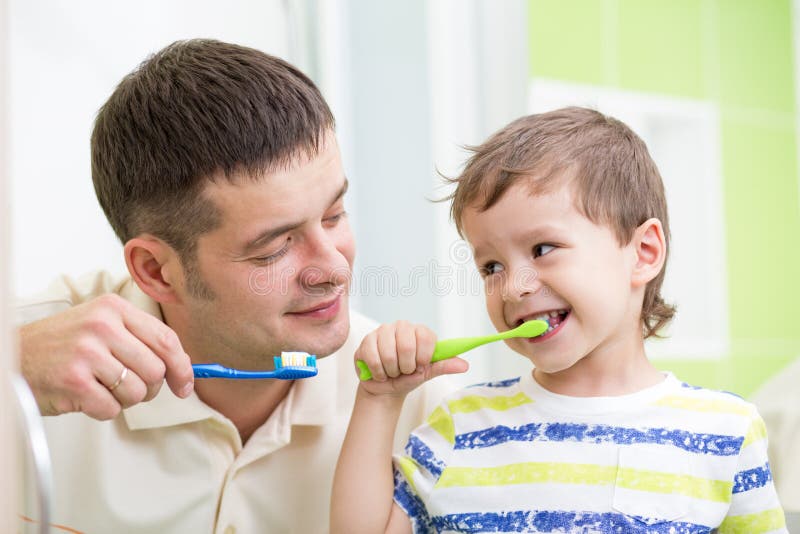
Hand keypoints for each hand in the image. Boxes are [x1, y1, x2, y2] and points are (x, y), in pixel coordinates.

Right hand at [19, 293, 193, 419]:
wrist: (12, 357)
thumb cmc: (61, 345)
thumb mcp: (100, 326)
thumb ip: (139, 339)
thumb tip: (181, 368)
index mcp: (113, 309)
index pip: (166, 339)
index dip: (182, 366)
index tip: (185, 384)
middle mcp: (102, 327)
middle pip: (156, 370)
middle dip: (149, 387)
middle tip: (129, 386)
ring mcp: (87, 353)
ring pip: (138, 392)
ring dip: (124, 399)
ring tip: (101, 387)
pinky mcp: (74, 382)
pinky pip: (112, 409)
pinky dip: (103, 409)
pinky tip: (85, 396)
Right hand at [354, 320, 467, 396]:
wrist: (385, 388)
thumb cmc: (408, 376)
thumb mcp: (428, 373)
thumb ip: (444, 366)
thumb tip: (465, 365)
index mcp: (420, 331)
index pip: (426, 337)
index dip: (423, 357)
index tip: (420, 365)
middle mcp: (402, 326)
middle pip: (406, 346)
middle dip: (406, 367)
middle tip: (405, 370)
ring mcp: (382, 331)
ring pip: (389, 354)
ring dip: (392, 371)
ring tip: (392, 371)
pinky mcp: (366, 340)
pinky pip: (373, 358)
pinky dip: (379, 372)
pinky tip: (380, 371)